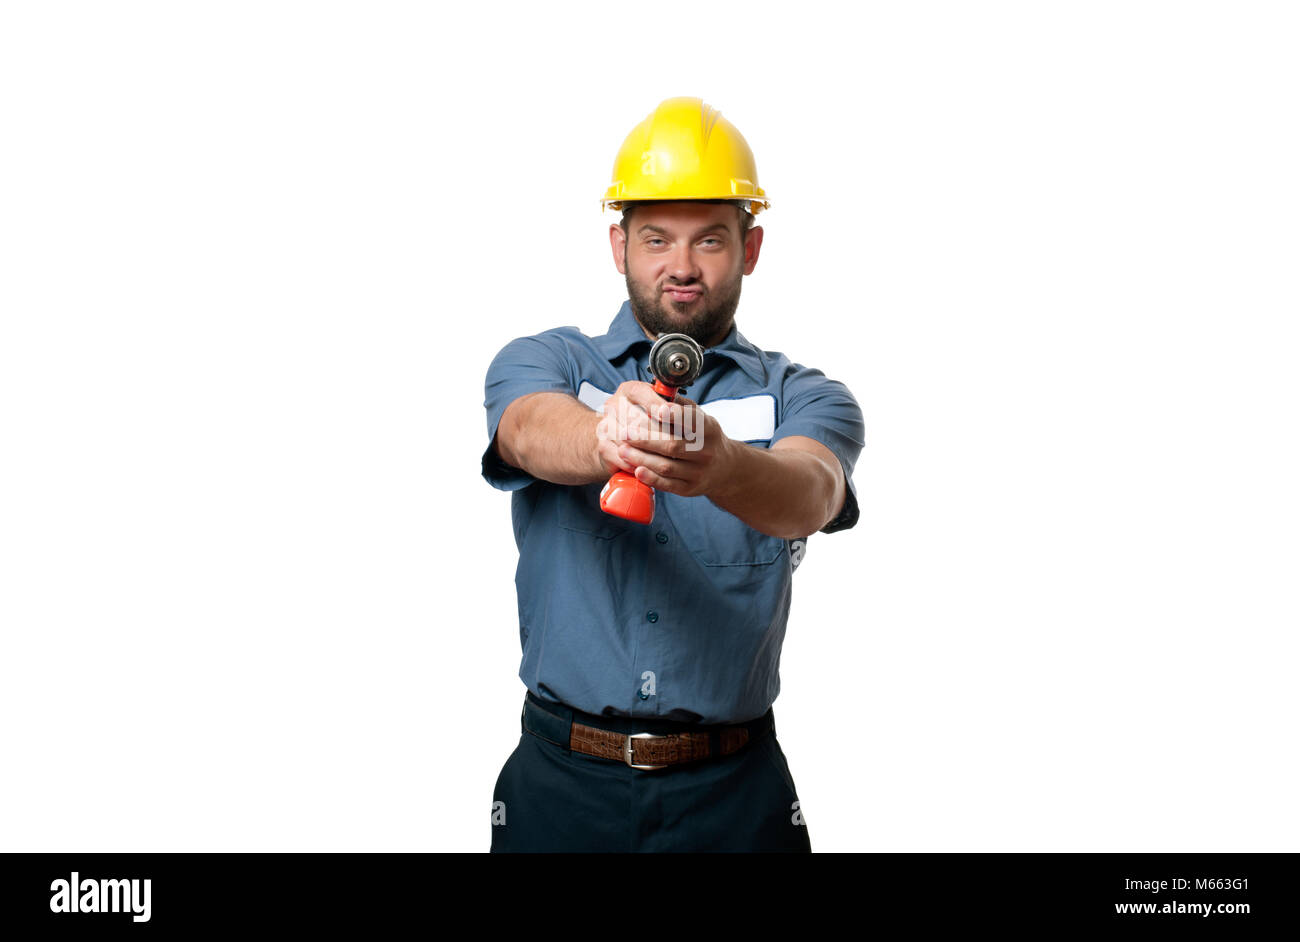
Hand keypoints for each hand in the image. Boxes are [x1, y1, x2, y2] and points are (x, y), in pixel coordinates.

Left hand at [599, 385, 735, 498]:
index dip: (675, 416)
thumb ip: (679, 405)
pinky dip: (651, 478)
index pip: (692, 421)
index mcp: (709, 429)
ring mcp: (698, 472)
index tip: (657, 410)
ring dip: (642, 458)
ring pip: (667, 466)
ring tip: (623, 450)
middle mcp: (706, 452)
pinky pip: (668, 484)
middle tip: (625, 432)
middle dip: (646, 439)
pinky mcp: (690, 488)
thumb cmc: (704, 436)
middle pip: (673, 445)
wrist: (725, 468)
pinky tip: (636, 470)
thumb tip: (657, 391)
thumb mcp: (700, 417)